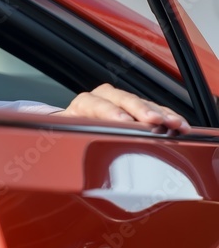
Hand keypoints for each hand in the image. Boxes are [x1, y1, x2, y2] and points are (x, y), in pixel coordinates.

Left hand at [59, 83, 189, 131]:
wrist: (77, 127)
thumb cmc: (72, 134)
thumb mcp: (68, 137)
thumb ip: (70, 140)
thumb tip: (69, 150)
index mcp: (82, 104)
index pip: (94, 103)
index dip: (109, 111)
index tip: (123, 121)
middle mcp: (102, 97)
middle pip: (122, 99)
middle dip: (140, 110)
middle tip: (153, 120)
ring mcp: (122, 101)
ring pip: (142, 103)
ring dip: (160, 114)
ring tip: (174, 124)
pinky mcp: (137, 108)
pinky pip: (155, 109)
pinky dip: (168, 117)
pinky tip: (179, 125)